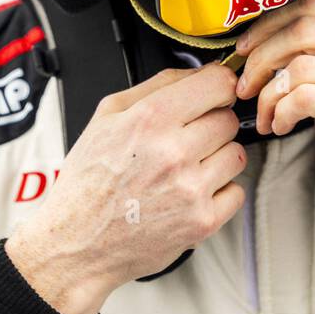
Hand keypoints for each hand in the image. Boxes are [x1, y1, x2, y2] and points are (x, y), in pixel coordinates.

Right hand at [7, 64, 245, 313]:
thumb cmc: (89, 179)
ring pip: (237, 154)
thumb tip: (202, 71)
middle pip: (229, 120)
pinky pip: (236, 191)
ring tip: (186, 168)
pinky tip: (190, 193)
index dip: (218, 87)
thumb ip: (158, 85)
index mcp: (149, 120)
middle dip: (212, 124)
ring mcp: (192, 190)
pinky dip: (219, 192)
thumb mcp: (107, 115)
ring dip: (218, 158)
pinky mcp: (203, 222)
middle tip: (187, 138)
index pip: (218, 85)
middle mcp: (174, 153)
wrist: (77, 242)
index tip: (213, 94)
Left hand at [234, 0, 314, 270]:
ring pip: (300, 65)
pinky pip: (305, 96)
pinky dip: (281, 111)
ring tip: (264, 116)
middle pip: (304, 28)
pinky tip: (280, 127)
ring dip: (268, 93)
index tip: (245, 48)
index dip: (270, 24)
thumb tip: (260, 35)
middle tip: (244, 84)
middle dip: (261, 56)